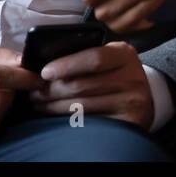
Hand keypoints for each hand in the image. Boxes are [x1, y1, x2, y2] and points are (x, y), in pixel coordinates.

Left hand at [28, 41, 153, 129]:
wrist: (141, 98)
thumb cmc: (114, 73)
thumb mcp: (108, 57)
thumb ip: (85, 54)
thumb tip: (46, 63)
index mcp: (124, 54)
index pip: (94, 58)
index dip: (66, 65)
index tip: (44, 73)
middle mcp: (132, 77)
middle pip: (82, 85)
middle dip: (52, 90)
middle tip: (34, 92)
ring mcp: (131, 101)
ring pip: (81, 107)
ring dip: (53, 106)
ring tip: (40, 103)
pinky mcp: (127, 122)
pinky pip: (88, 123)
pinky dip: (67, 120)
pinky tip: (55, 115)